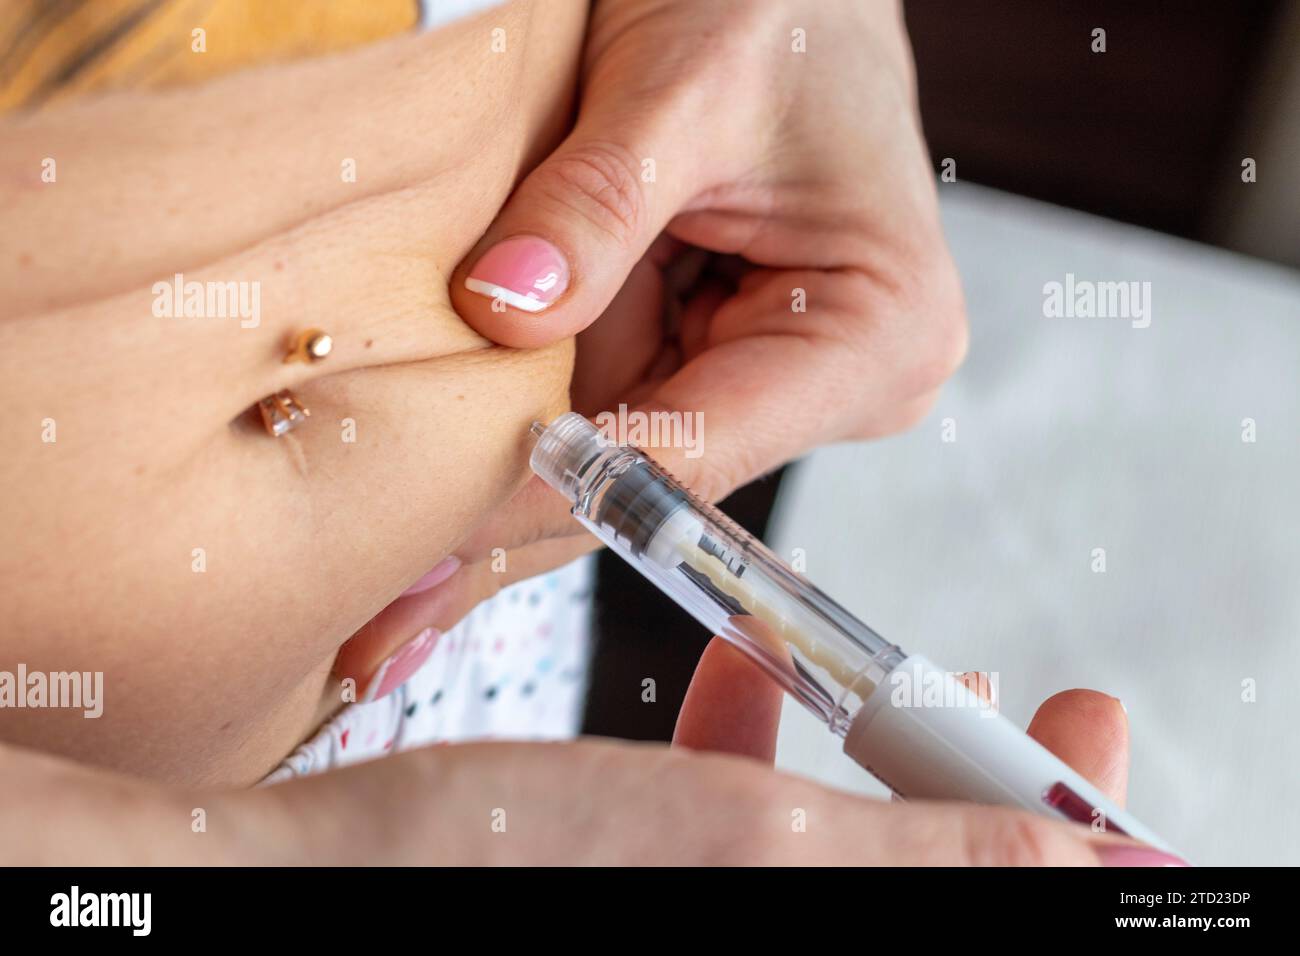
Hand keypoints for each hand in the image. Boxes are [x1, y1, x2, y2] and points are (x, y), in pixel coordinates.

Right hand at [2, 638, 1181, 865]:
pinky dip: (755, 742)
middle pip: (915, 857)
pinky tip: (741, 671)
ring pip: (825, 830)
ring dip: (870, 743)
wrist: (312, 869)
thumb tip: (1081, 861)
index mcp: (806, 927)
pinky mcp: (640, 875)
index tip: (1090, 722)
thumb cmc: (495, 870)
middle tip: (1024, 695)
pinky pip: (732, 816)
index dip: (1058, 820)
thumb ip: (921, 864)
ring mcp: (696, 895)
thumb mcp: (748, 856)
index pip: (980, 889)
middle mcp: (755, 910)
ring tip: (905, 683)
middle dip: (974, 773)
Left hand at [434, 0, 967, 604]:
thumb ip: (596, 204)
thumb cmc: (781, 1)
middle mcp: (822, 379)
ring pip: (606, 460)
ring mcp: (752, 372)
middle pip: (647, 483)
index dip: (558, 494)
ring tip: (386, 588)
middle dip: (511, 531)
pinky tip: (425, 503)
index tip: (435, 537)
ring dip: (495, 501)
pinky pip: (591, 409)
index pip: (696, 453)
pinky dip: (507, 440)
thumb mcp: (684, 87)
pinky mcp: (694, 352)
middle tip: (385, 616)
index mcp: (873, 335)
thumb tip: (502, 311)